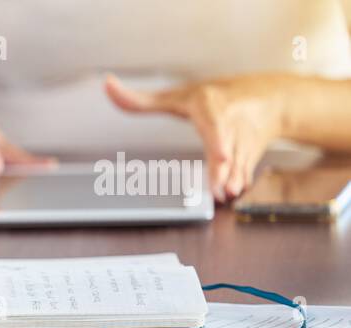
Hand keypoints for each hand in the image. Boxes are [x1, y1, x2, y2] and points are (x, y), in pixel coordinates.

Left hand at [105, 73, 284, 201]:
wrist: (270, 98)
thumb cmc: (214, 96)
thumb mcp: (178, 95)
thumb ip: (141, 99)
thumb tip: (107, 84)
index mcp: (210, 104)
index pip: (215, 123)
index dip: (219, 141)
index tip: (224, 156)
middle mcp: (231, 121)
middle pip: (226, 148)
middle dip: (225, 167)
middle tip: (223, 187)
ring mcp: (243, 138)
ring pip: (239, 161)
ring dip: (233, 179)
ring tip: (226, 194)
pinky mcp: (252, 151)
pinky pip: (247, 168)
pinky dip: (241, 181)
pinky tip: (233, 194)